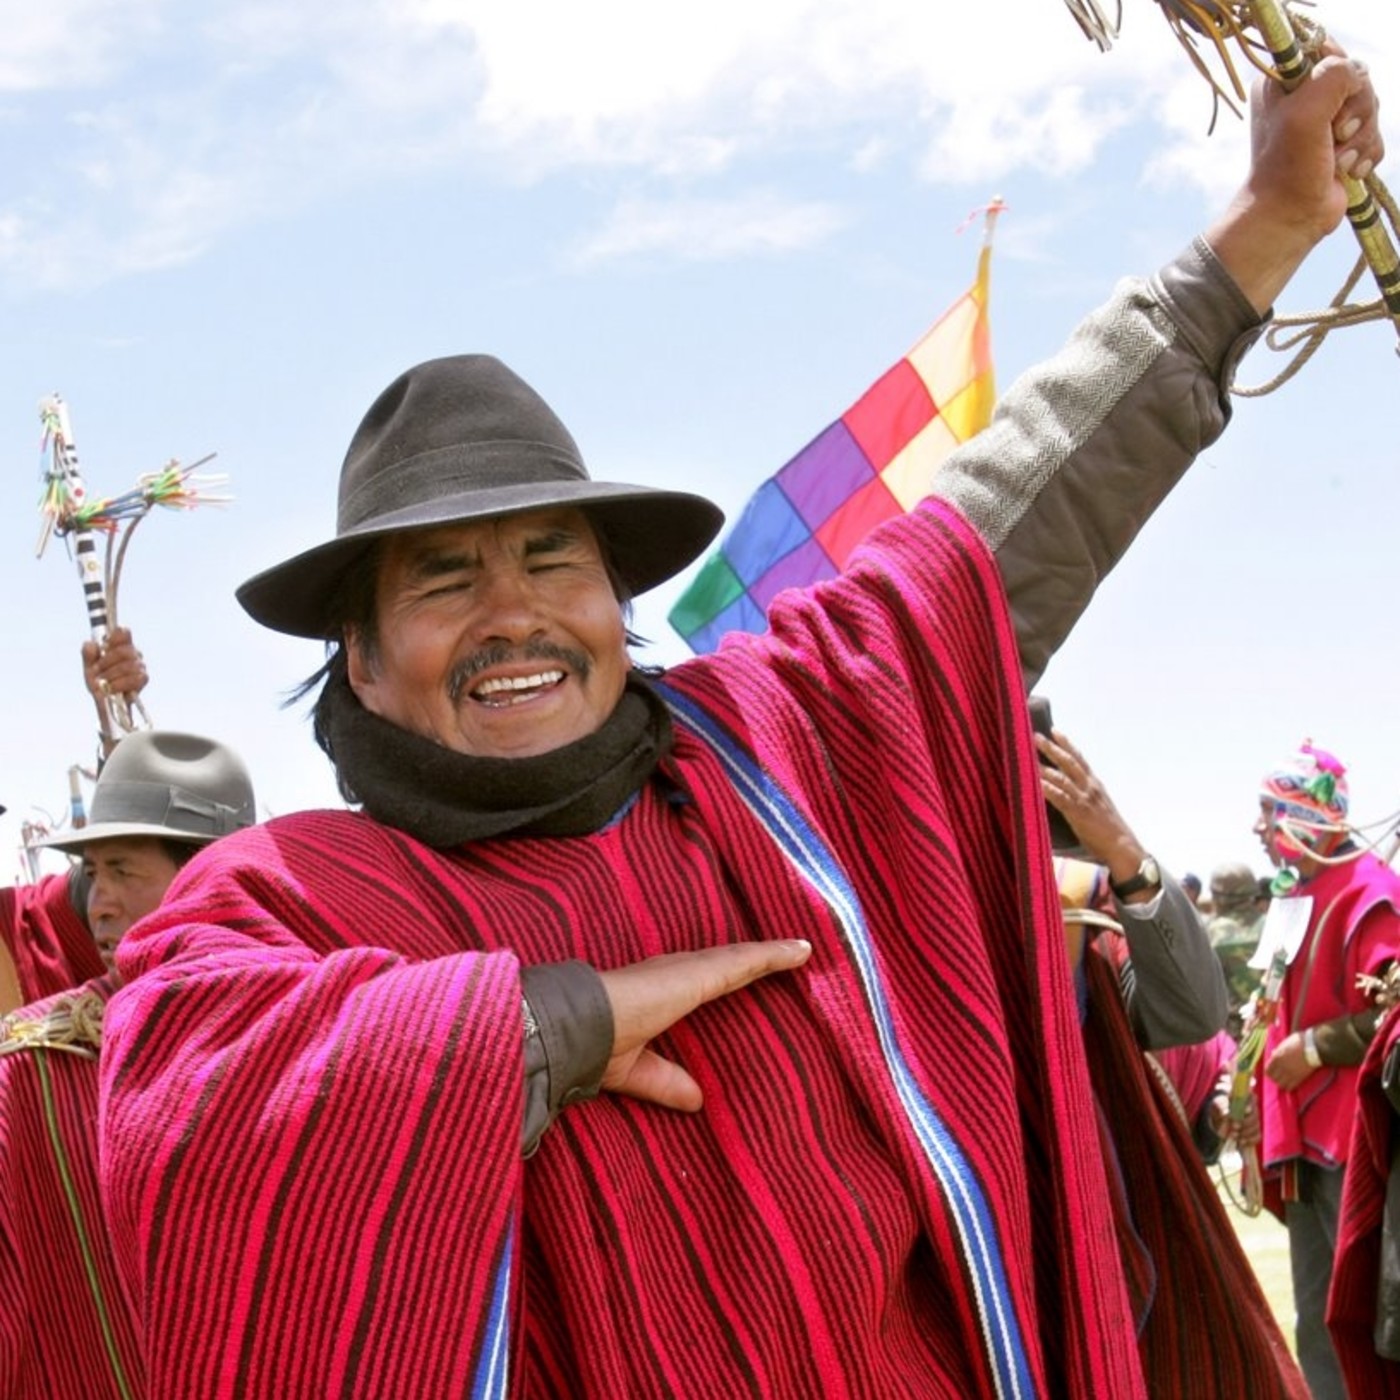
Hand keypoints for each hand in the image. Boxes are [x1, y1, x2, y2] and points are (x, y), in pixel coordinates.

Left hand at [82, 627, 148, 705]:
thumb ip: (88, 655)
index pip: (123, 632)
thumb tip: (90, 644)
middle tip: (96, 671)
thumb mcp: (89, 668)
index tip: (104, 646)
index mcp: (120, 645)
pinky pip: (134, 679)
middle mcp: (133, 653)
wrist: (106, 701)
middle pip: (123, 651)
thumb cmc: (99, 682)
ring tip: (102, 683)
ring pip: (127, 666)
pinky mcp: (143, 678)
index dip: (115, 637)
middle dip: (106, 663)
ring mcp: (140, 665)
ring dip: (111, 676)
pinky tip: (111, 688)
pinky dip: (119, 684)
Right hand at [597, 939, 811, 1110]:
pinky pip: (747, 961)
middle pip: (725, 964)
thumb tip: (698, 1102)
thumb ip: (668, 1082)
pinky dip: (774, 955)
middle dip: (755, 959)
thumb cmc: (594, 1048)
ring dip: (772, 954)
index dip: (726, 975)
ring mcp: (687, 970)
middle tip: (789, 955)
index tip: (751, 973)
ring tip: (802, 950)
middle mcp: (675, 973)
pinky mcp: (700, 972)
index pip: (702, 981)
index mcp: (659, 993)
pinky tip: (801, 952)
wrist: (576, 1029)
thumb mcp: (638, 1072)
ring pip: (740, 959)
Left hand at [1035, 728, 1144, 882]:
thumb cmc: (1108, 830)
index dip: (1067, 744)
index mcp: (1095, 785)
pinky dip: (1047, 788)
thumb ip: (1084, 796)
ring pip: (1061, 777)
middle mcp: (1090, 787)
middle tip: (1035, 736)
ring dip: (1043, 766)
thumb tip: (1068, 790)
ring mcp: (1084, 799)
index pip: (1080, 759)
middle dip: (1051, 748)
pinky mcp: (1078, 813)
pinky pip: (1059, 797)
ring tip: (1027, 757)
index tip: (1055, 730)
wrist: (1122, 846)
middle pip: (1068, 762)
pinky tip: (1035, 782)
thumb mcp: (1098, 806)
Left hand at [1209, 46, 1382, 311]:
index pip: (1325, 48)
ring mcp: (1325, 123)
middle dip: (1356, 109)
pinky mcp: (1344, 146)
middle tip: (1335, 134)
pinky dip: (1366, 154)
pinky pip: (1375, 135)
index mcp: (1283, 82)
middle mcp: (1304, 98)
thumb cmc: (1289, 167)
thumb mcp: (1307, 110)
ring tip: (1338, 160)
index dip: (1338, 69)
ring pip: (1371, 106)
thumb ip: (1334, 75)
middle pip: (1357, 78)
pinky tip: (1347, 171)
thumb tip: (1355, 74)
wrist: (1289, 219)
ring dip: (1361, 137)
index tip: (1332, 95)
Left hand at [1209, 1089, 1260, 1148]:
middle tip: (1234, 1126)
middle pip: (1255, 1116)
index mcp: (1244, 1098)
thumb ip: (1222, 1104)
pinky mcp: (1255, 1132)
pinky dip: (1249, 1140)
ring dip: (1245, 1132)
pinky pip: (1257, 1136)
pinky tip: (1241, 1142)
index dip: (1249, 1105)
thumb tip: (1227, 1113)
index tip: (1245, 1111)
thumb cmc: (1218, 1107)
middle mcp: (1252, 1108)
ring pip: (1256, 1127)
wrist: (1217, 1120)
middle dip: (1245, 1122)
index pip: (1251, 1099)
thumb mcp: (1217, 1103)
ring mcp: (1255, 1120)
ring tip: (1233, 1135)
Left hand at [1264, 1031, 1316, 1090]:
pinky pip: (1290, 1087)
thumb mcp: (1286, 1042)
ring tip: (1285, 1080)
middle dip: (1275, 1077)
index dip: (1270, 1070)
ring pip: (1280, 1084)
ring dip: (1281, 1083)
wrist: (1315, 1048)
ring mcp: (1290, 1074)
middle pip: (1273, 1078)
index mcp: (1277, 1057)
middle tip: (1279, 1075)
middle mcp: (1281, 1067)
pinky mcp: (1299, 1078)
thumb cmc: (1301, 1042)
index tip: (1273, 1070)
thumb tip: (1273, 1053)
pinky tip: (1292, 1084)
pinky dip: (1289, 1087)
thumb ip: (1279, 1049)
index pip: (1267, 1070)